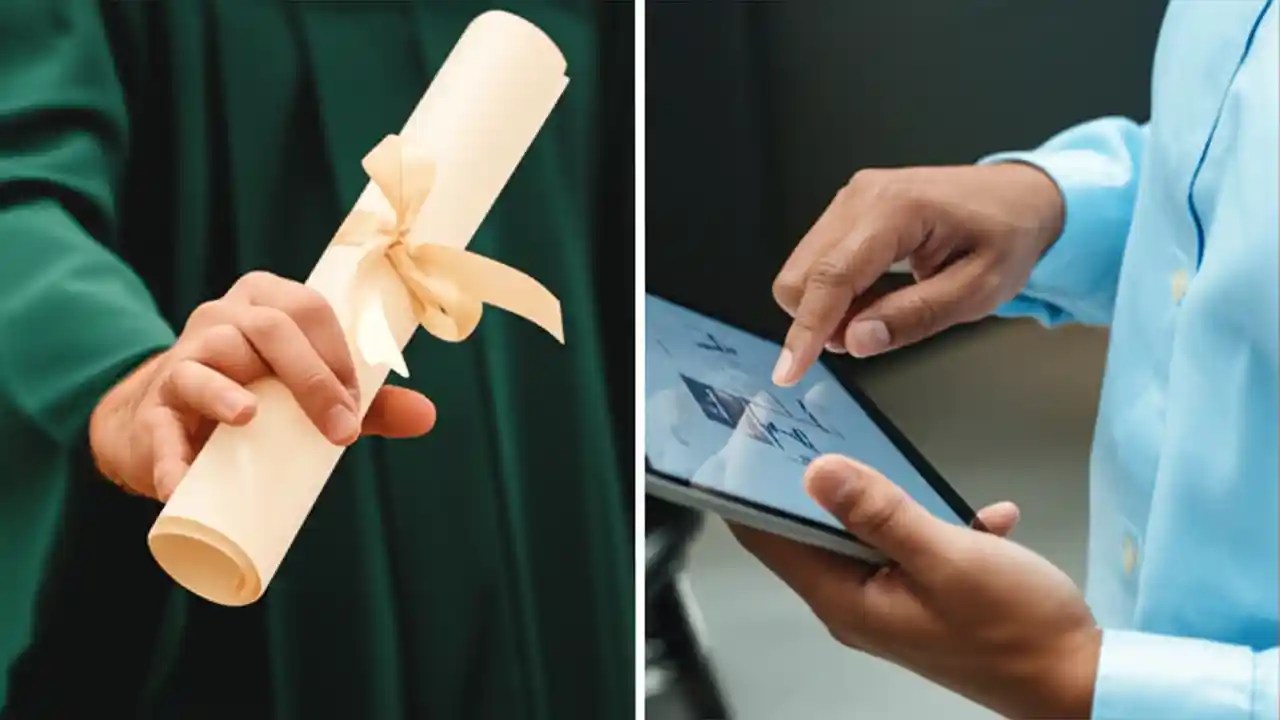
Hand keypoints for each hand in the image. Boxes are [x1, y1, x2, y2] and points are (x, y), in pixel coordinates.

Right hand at [88, 271, 436, 500]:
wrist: (168, 425)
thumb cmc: (256, 397)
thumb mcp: (309, 393)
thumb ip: (365, 403)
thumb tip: (428, 416)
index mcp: (264, 303)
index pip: (308, 308)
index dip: (338, 354)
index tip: (357, 405)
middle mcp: (219, 320)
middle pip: (265, 329)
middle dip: (309, 377)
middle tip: (341, 432)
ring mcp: (180, 362)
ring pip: (203, 362)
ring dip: (227, 392)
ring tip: (249, 417)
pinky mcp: (153, 412)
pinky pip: (159, 426)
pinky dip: (169, 456)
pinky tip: (180, 480)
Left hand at [732, 455, 1098, 718]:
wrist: (1079, 684)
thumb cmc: (1018, 629)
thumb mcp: (948, 559)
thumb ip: (881, 513)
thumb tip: (816, 472)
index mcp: (845, 598)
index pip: (765, 536)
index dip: (747, 485)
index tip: (746, 434)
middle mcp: (855, 603)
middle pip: (808, 530)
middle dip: (811, 478)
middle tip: (815, 421)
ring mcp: (889, 601)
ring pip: (862, 532)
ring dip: (881, 497)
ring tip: (894, 456)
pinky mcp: (923, 597)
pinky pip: (912, 546)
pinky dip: (937, 523)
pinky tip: (982, 517)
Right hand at [771, 163, 1063, 385]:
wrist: (1019, 197)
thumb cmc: (1006, 237)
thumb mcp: (978, 291)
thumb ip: (916, 317)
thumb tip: (856, 341)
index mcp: (896, 208)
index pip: (832, 276)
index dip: (807, 329)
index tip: (789, 372)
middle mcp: (861, 196)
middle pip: (802, 276)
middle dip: (821, 321)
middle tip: (877, 333)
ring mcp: (850, 199)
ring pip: (802, 271)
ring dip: (829, 308)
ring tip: (885, 309)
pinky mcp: (846, 209)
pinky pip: (817, 261)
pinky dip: (836, 293)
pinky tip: (875, 294)